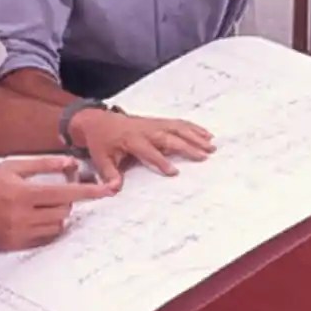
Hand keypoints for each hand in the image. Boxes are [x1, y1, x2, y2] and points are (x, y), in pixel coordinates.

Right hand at [0, 156, 112, 251]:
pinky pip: (44, 239)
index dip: (88, 193)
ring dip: (57, 215)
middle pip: (63, 212)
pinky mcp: (14, 246)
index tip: (106, 191)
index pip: (64, 194)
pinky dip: (46, 228)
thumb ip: (43, 164)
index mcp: (22, 194)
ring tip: (40, 206)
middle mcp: (21, 217)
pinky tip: (33, 218)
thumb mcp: (13, 167)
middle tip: (54, 193)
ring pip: (56, 226)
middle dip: (66, 201)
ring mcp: (18, 234)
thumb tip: (70, 163)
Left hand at [69, 110, 215, 188]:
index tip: (174, 172)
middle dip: (187, 146)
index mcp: (132, 140)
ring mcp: (154, 124)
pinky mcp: (158, 121)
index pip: (150, 151)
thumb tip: (113, 189)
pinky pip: (178, 123)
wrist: (99, 121)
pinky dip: (193, 127)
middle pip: (170, 137)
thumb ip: (109, 174)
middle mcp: (146, 130)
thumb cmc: (101, 143)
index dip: (161, 161)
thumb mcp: (101, 159)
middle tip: (205, 155)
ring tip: (211, 145)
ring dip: (195, 136)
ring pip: (178, 128)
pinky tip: (206, 134)